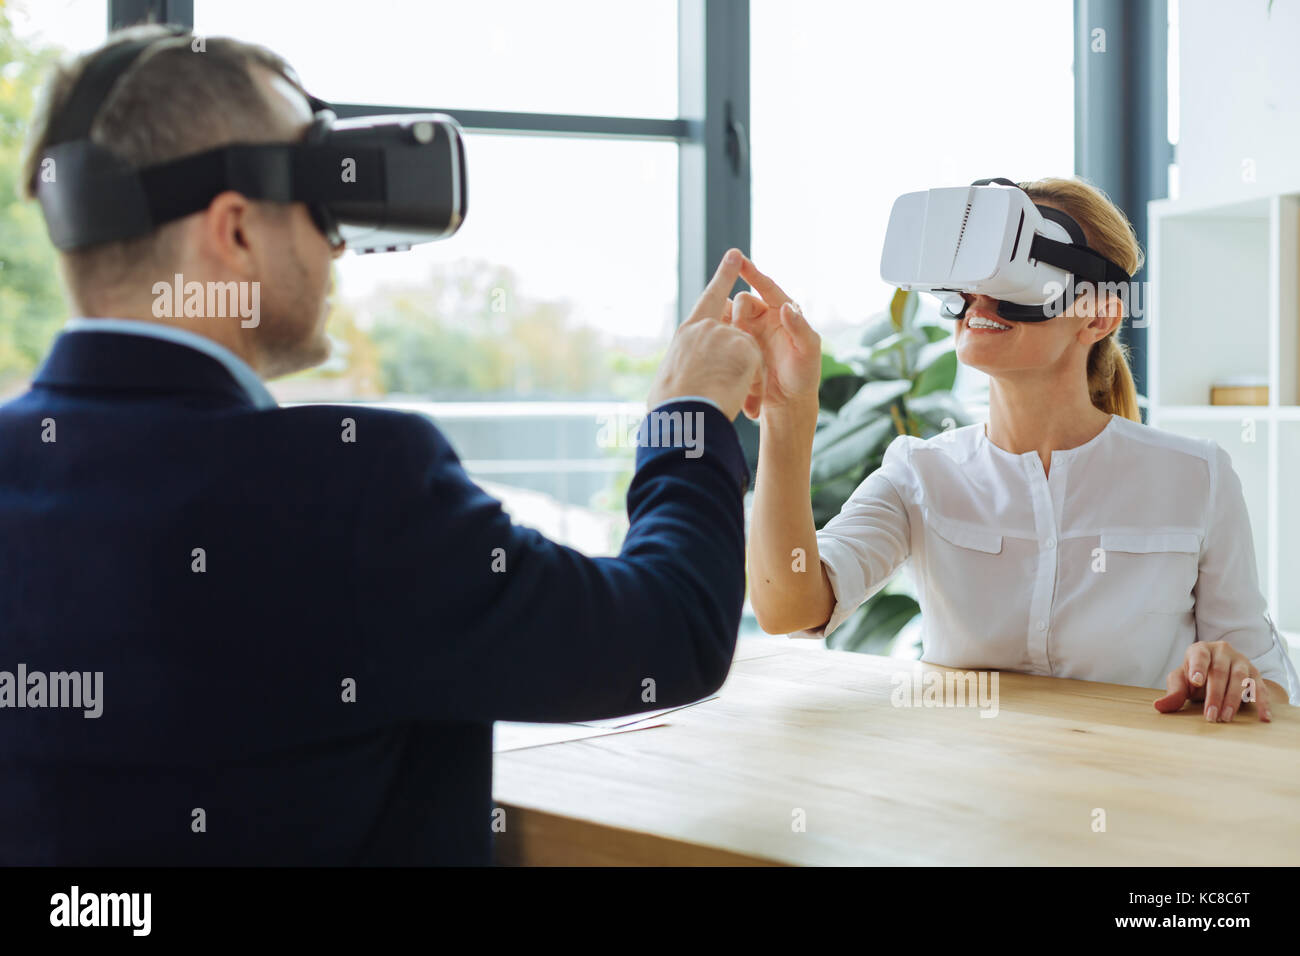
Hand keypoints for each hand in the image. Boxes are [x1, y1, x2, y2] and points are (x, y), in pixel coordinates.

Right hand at [647, 249, 762, 420]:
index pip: (710, 299)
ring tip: (721, 397)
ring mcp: (725, 334)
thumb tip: (681, 373)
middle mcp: (706, 327)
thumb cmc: (670, 408)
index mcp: (687, 333)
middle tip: (727, 353)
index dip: (724, 277)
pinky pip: (755, 367)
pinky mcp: (744, 346)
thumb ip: (687, 366)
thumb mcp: (669, 381)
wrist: (683, 417)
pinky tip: (737, 397)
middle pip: (733, 332)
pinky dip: (751, 386)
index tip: (735, 256)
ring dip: (742, 379)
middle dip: (737, 355)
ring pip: (746, 354)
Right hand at [730, 258, 821, 419]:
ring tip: (729, 339)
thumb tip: (786, 306)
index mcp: (781, 313)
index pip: (766, 287)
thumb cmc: (803, 376)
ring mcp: (748, 333)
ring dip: (726, 325)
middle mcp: (763, 319)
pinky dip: (719, 337)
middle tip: (739, 331)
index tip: (738, 259)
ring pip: (729, 317)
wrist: (787, 402)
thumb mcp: (808, 352)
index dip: (752, 272)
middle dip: (739, 313)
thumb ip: (800, 328)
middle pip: (742, 302)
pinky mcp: (736, 347)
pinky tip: (717, 347)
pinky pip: (722, 335)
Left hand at [1153, 640, 1271, 721]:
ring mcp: (1241, 661)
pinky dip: (1262, 702)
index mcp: (1201, 650)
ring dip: (1233, 699)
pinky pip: (1260, 687)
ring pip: (1240, 678)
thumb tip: (1158, 706)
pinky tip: (1262, 717)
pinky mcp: (1256, 674)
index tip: (1196, 681)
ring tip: (1226, 718)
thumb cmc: (1195, 677)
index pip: (1199, 655)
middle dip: (1215, 695)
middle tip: (1210, 716)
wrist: (1219, 675)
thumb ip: (1173, 693)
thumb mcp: (1181, 682)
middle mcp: (1222, 651)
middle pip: (1219, 671)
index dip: (1198, 667)